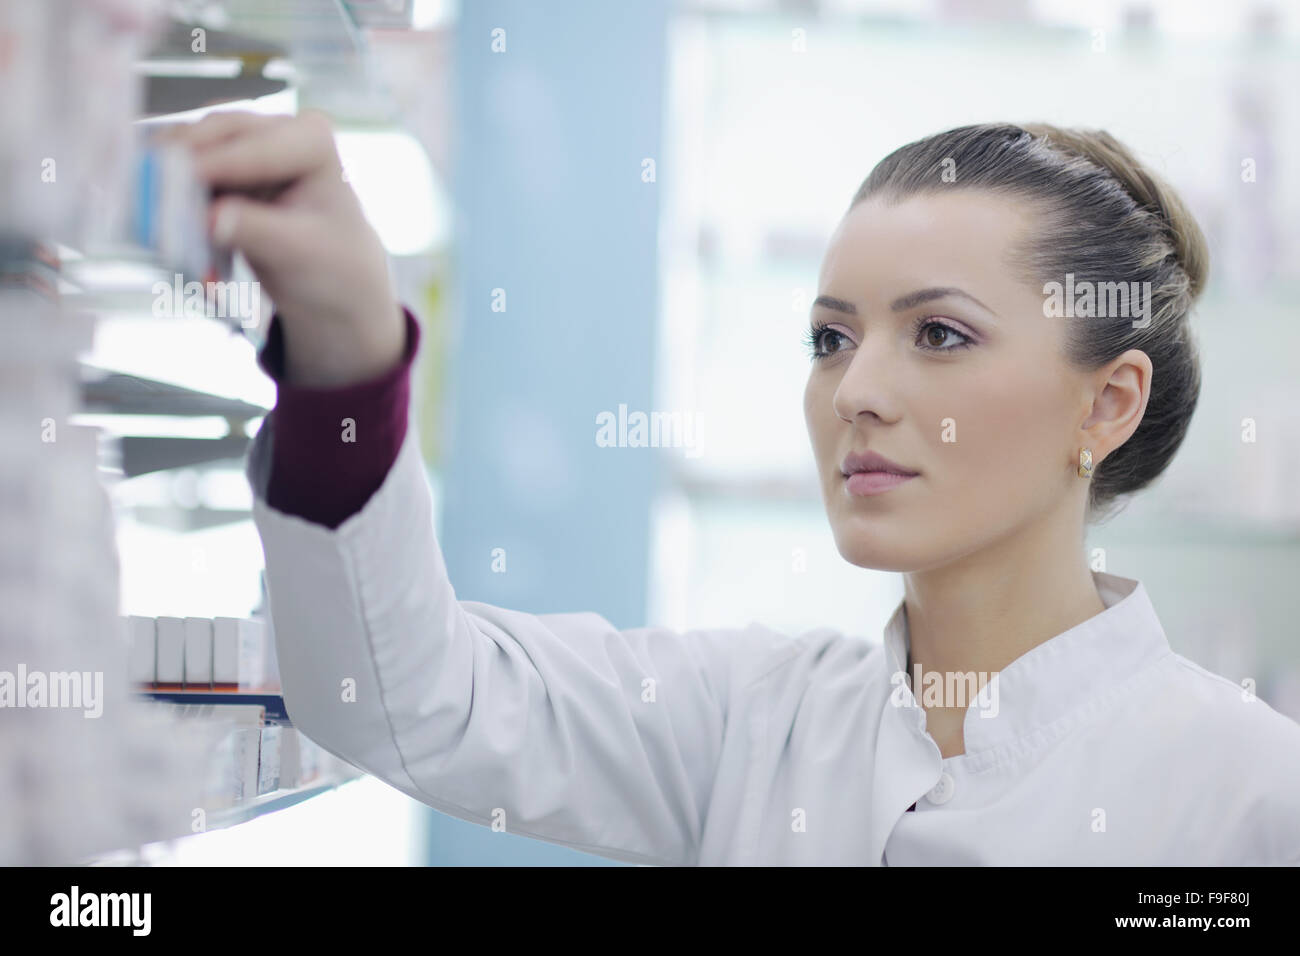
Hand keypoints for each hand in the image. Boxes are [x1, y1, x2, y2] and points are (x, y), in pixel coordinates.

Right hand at [160, 110, 405, 386]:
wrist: (335, 285)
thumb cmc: (332, 266)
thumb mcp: (300, 253)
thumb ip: (256, 231)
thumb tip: (211, 218)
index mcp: (311, 139)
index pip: (252, 149)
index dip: (207, 165)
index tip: (163, 180)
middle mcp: (277, 129)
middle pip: (212, 137)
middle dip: (175, 166)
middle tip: (135, 192)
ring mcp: (246, 145)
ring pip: (189, 151)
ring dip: (162, 178)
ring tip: (136, 207)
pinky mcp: (221, 167)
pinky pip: (182, 173)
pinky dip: (165, 193)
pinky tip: (146, 214)